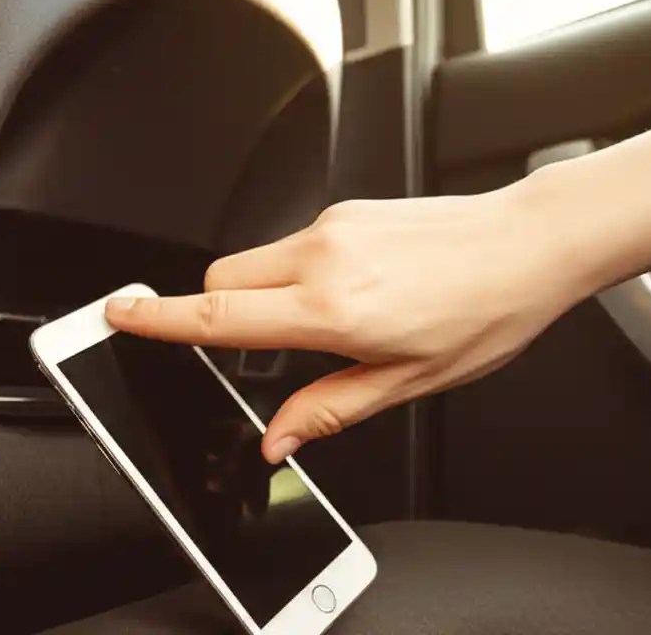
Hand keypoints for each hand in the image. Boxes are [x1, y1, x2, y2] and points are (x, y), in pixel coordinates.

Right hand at [106, 184, 594, 463]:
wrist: (530, 242)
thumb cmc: (485, 310)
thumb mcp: (408, 382)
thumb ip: (329, 409)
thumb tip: (278, 440)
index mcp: (332, 308)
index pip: (219, 315)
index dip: (159, 318)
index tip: (119, 315)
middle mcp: (323, 255)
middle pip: (221, 279)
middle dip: (216, 313)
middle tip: (261, 346)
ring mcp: (334, 224)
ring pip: (257, 260)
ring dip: (265, 293)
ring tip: (336, 319)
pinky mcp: (348, 210)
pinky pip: (295, 244)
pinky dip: (300, 271)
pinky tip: (359, 289)